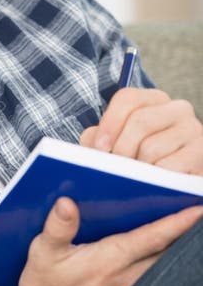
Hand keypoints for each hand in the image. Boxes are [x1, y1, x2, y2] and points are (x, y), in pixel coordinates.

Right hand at [10, 196, 202, 285]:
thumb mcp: (43, 253)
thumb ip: (58, 227)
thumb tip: (67, 202)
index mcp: (109, 261)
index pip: (152, 238)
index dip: (177, 223)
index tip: (197, 209)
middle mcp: (123, 275)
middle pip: (164, 250)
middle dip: (182, 229)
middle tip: (193, 207)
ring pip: (158, 260)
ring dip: (170, 242)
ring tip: (176, 219)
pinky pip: (147, 269)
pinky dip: (155, 253)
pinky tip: (147, 244)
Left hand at [80, 87, 202, 174]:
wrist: (177, 185)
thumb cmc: (141, 163)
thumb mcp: (118, 145)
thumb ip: (99, 140)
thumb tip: (93, 146)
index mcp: (154, 100)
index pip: (127, 99)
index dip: (109, 123)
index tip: (99, 148)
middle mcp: (178, 109)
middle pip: (139, 121)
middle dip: (121, 149)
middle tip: (115, 170)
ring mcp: (194, 130)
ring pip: (152, 147)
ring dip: (138, 169)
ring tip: (136, 179)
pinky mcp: (202, 153)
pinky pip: (169, 167)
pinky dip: (155, 180)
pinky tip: (153, 186)